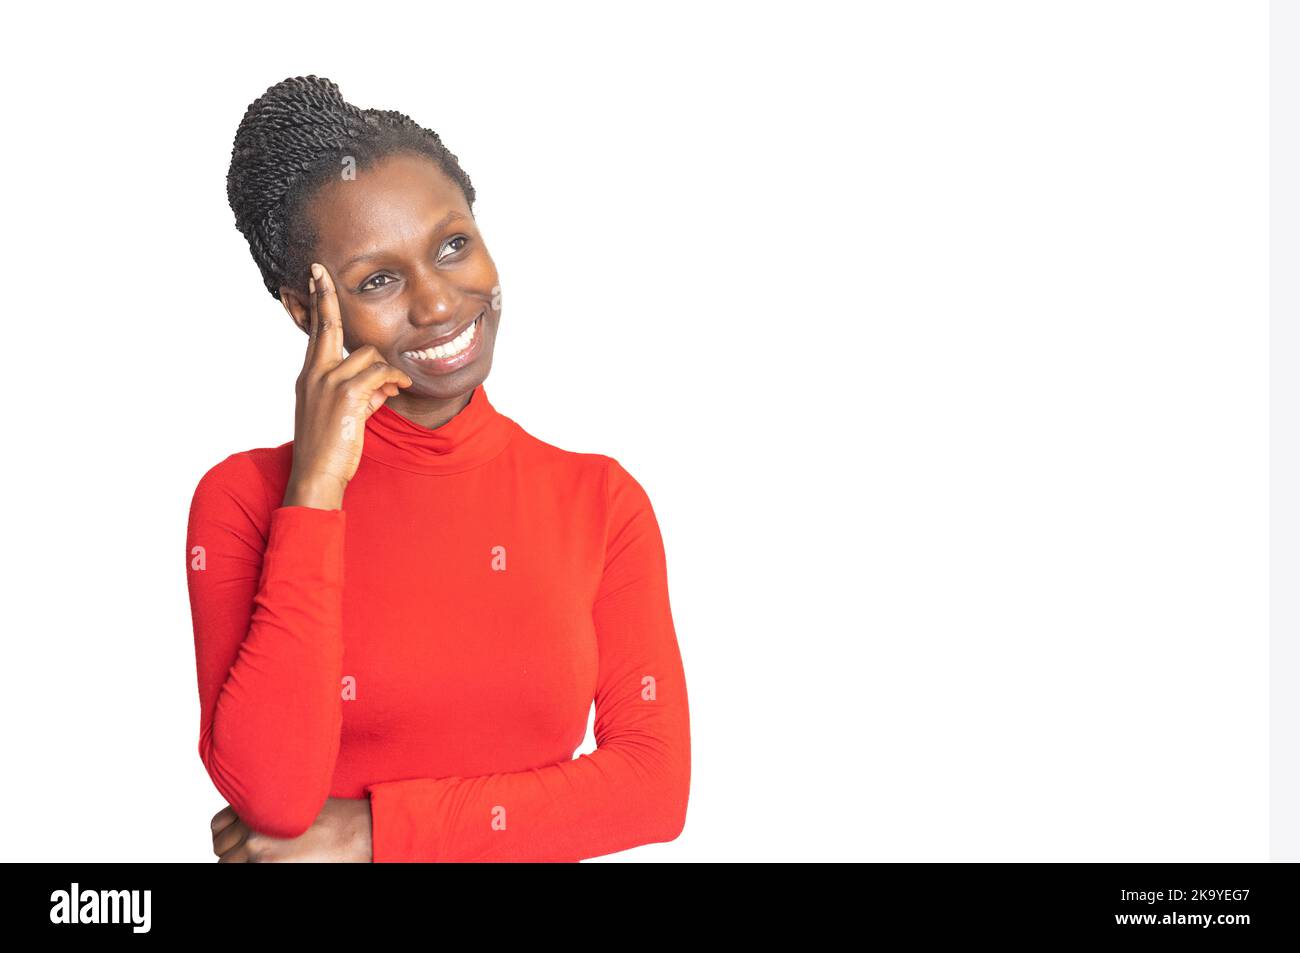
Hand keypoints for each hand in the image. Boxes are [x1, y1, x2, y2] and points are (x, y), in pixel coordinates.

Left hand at [211, 797, 372, 862]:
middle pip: (221, 852)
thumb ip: (267, 812)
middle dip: (235, 856)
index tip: (239, 844)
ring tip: (272, 859)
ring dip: (245, 865)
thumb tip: (248, 830)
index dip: (228, 838)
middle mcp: (251, 826)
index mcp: (258, 804)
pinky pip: (246, 872)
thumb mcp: (297, 802)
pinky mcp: (267, 867)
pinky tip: (280, 862)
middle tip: (260, 856)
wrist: (357, 832)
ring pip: (228, 866)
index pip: (217, 827)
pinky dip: (255, 869)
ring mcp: (257, 850)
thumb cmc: (336, 818)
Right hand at [286, 262, 411, 501]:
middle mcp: (314, 374)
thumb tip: (385, 383)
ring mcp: (328, 382)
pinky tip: (398, 391)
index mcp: (310, 376)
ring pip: (369, 355)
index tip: (314, 276)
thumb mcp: (347, 413)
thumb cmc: (331, 449)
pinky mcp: (346, 394)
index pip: (316, 333)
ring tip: (391, 389)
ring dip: (386, 370)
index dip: (317, 303)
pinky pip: (380, 374)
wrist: (317, 475)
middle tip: (320, 270)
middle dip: (326, 297)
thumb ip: (364, 392)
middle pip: (328, 326)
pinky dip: (393, 381)